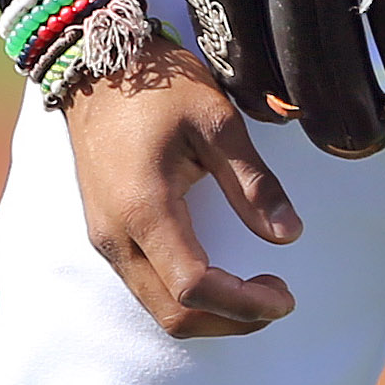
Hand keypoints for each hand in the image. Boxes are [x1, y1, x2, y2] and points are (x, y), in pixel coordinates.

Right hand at [58, 39, 302, 336]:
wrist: (96, 63)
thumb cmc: (157, 85)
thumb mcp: (215, 120)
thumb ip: (252, 182)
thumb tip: (288, 234)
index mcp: (144, 207)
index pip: (195, 287)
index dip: (245, 304)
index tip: (285, 295)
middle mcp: (116, 234)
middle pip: (174, 314)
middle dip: (231, 320)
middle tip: (277, 299)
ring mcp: (104, 236)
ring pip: (157, 306)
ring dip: (208, 312)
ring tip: (253, 290)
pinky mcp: (104, 231)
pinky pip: (144, 285)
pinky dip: (185, 297)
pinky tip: (216, 274)